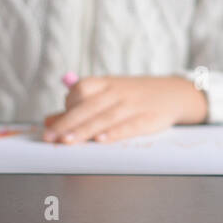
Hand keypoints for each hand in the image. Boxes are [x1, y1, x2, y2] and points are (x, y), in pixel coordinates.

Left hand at [42, 75, 207, 143]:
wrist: (174, 93)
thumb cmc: (134, 96)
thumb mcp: (108, 94)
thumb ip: (79, 108)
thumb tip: (48, 121)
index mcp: (106, 82)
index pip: (81, 90)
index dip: (67, 106)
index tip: (56, 123)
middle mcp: (118, 91)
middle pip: (89, 106)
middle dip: (67, 122)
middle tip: (50, 136)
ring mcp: (134, 105)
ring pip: (105, 117)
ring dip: (85, 129)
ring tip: (67, 140)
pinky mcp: (148, 118)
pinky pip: (129, 126)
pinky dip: (114, 133)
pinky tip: (101, 140)